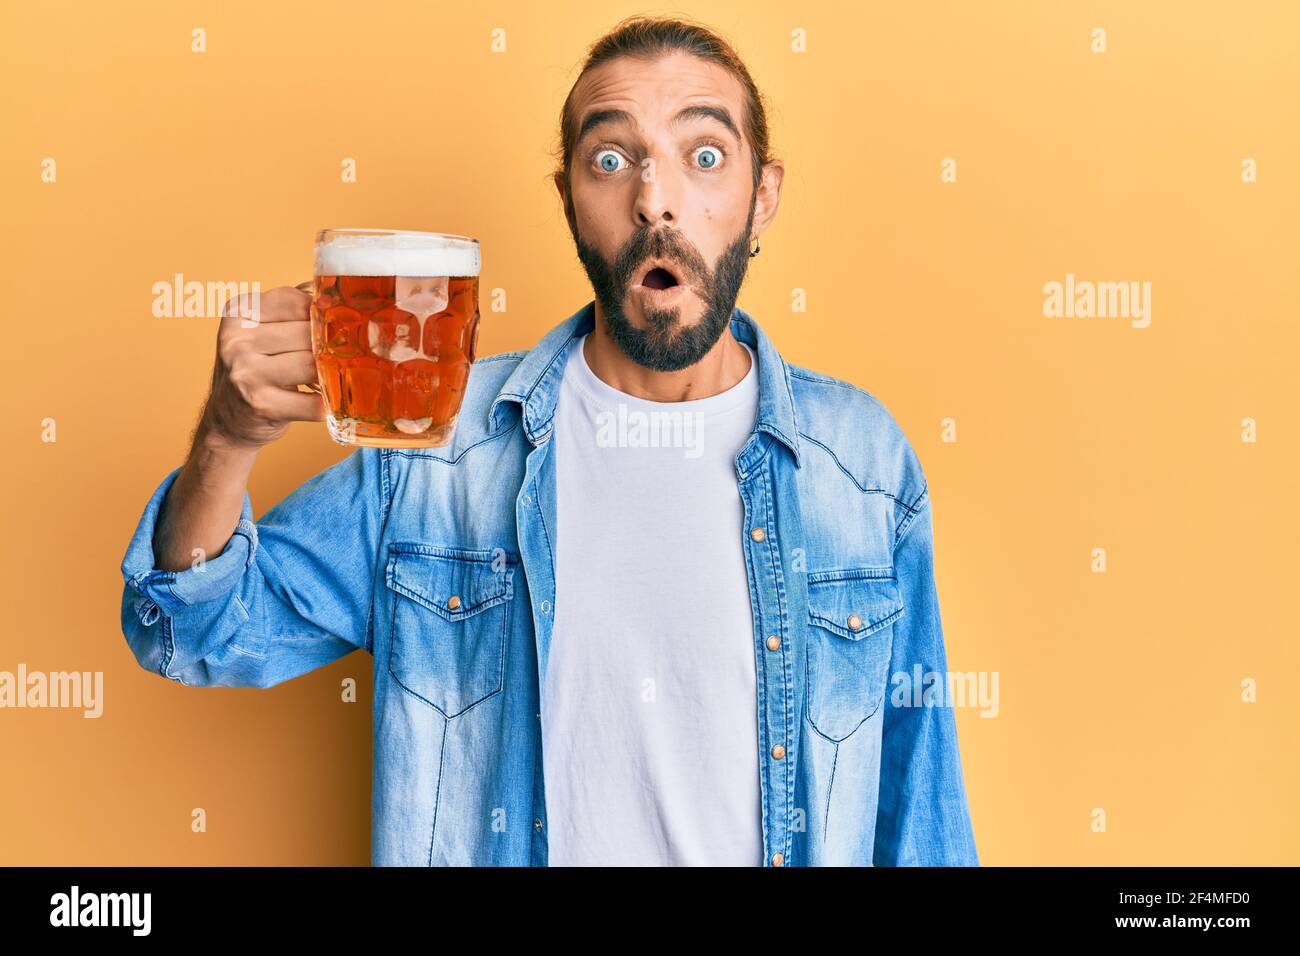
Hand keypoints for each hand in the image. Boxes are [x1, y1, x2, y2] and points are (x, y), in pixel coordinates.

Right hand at [199, 285, 325, 449]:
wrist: (225, 418)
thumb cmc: (254, 367)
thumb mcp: (260, 330)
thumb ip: (291, 311)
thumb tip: (337, 297)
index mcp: (238, 312)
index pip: (295, 301)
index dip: (320, 315)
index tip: (330, 327)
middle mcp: (236, 340)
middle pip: (306, 333)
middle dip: (327, 346)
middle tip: (339, 355)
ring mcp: (246, 374)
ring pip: (311, 363)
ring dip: (328, 373)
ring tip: (331, 375)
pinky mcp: (261, 405)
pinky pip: (312, 402)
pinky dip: (327, 403)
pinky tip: (326, 400)